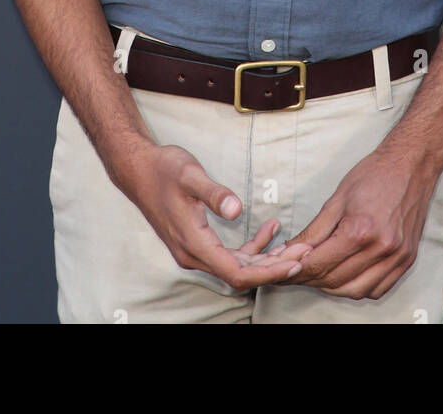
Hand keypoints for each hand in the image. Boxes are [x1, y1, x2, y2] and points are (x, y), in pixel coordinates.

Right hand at [115, 140, 312, 289]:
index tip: (294, 264)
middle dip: (274, 266)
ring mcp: (194, 250)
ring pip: (236, 266)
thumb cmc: (163, 169)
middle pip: (240, 274)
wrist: (138, 169)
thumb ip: (214, 193)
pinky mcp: (197, 242)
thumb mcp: (189, 175)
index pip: (237, 272)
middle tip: (305, 253)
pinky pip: (229, 254)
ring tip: (294, 244)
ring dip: (265, 259)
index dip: (268, 272)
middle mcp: (193, 254)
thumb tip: (236, 209)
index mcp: (193, 243)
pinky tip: (270, 229)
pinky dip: (252, 247)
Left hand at [267, 145, 437, 299]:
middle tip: (297, 271)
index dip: (297, 270)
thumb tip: (291, 251)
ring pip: (356, 290)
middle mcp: (381, 248)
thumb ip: (314, 230)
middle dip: (311, 279)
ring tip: (319, 273)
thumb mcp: (337, 198)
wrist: (410, 165)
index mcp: (361, 230)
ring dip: (333, 287)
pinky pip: (378, 289)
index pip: (320, 263)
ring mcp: (397, 257)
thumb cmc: (374, 175)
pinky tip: (346, 276)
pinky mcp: (407, 260)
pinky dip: (358, 288)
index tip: (284, 269)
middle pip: (336, 280)